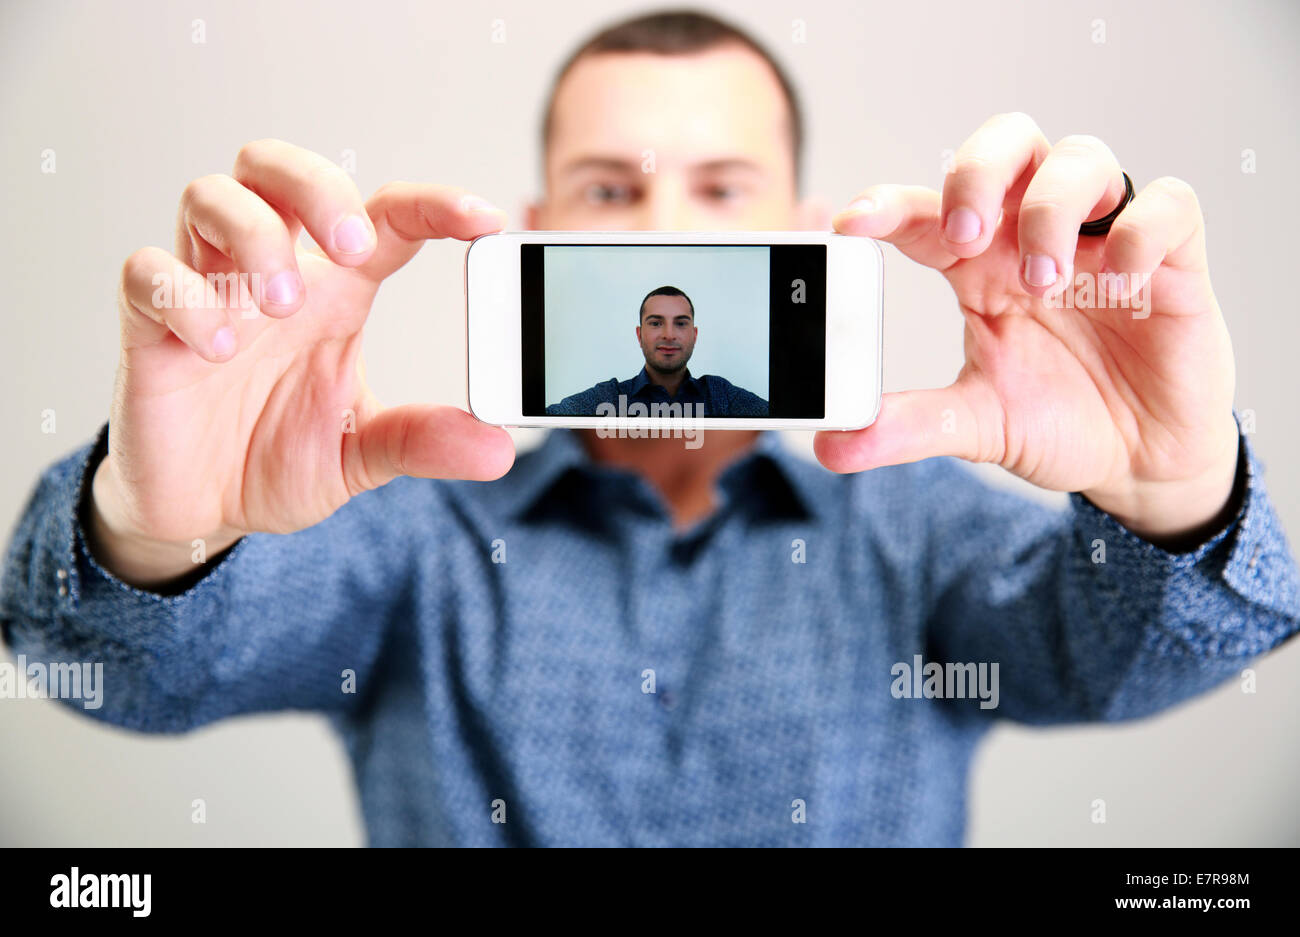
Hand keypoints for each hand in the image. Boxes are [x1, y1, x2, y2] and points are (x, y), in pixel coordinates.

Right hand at [92, 139, 514, 584]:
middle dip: (317, 186)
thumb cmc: (278, 459)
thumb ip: (422, 442)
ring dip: (254, 233)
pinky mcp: (149, 328)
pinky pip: (147, 274)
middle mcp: (269, 274)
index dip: (433, 205)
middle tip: (353, 248)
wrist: (203, 512)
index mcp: (335, 293)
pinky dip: (184, 297)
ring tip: (283, 302)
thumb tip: (496, 449)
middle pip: (277, 168)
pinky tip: (215, 347)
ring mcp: (206, 293)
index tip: (484, 219)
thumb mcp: (362, 454)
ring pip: (209, 196)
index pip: (384, 218)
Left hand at [817, 112, 1239, 543]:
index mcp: (981, 267)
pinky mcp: (1175, 260)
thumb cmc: (1058, 424)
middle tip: (965, 235)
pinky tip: (1122, 283)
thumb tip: (834, 445)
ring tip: (1045, 281)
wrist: (1140, 464)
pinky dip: (1142, 231)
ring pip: (1082, 158)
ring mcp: (1106, 240)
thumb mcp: (977, 428)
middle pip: (1007, 144)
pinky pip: (1169, 204)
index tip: (852, 224)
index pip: (928, 210)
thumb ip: (910, 428)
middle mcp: (1037, 237)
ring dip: (1053, 208)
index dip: (889, 203)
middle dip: (977, 172)